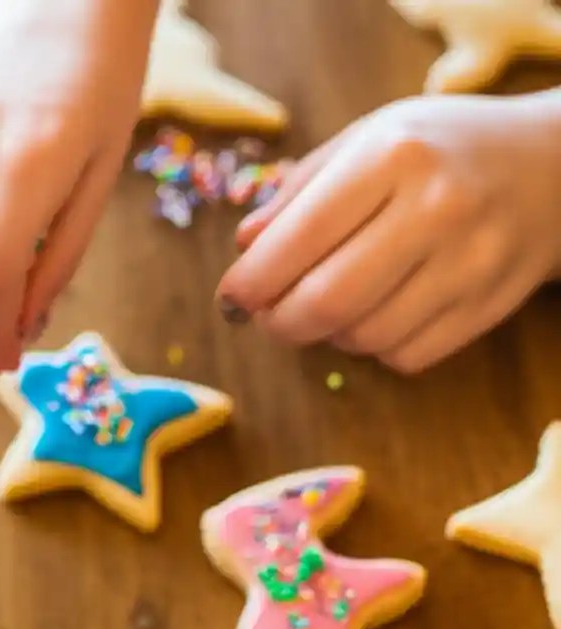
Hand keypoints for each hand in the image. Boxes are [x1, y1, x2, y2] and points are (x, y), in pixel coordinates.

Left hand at [217, 92, 560, 373]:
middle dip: (279, 323)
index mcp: (392, 156)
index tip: (231, 297)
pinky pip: (407, 356)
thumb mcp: (365, 140)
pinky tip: (374, 314)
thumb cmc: (438, 148)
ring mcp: (472, 262)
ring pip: (364, 337)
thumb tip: (245, 248)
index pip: (299, 238)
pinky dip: (373, 347)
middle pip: (327, 302)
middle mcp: (437, 208)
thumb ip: (298, 192)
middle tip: (266, 318)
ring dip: (326, 335)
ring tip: (324, 306)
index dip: (251, 281)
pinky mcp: (492, 304)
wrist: (552, 163)